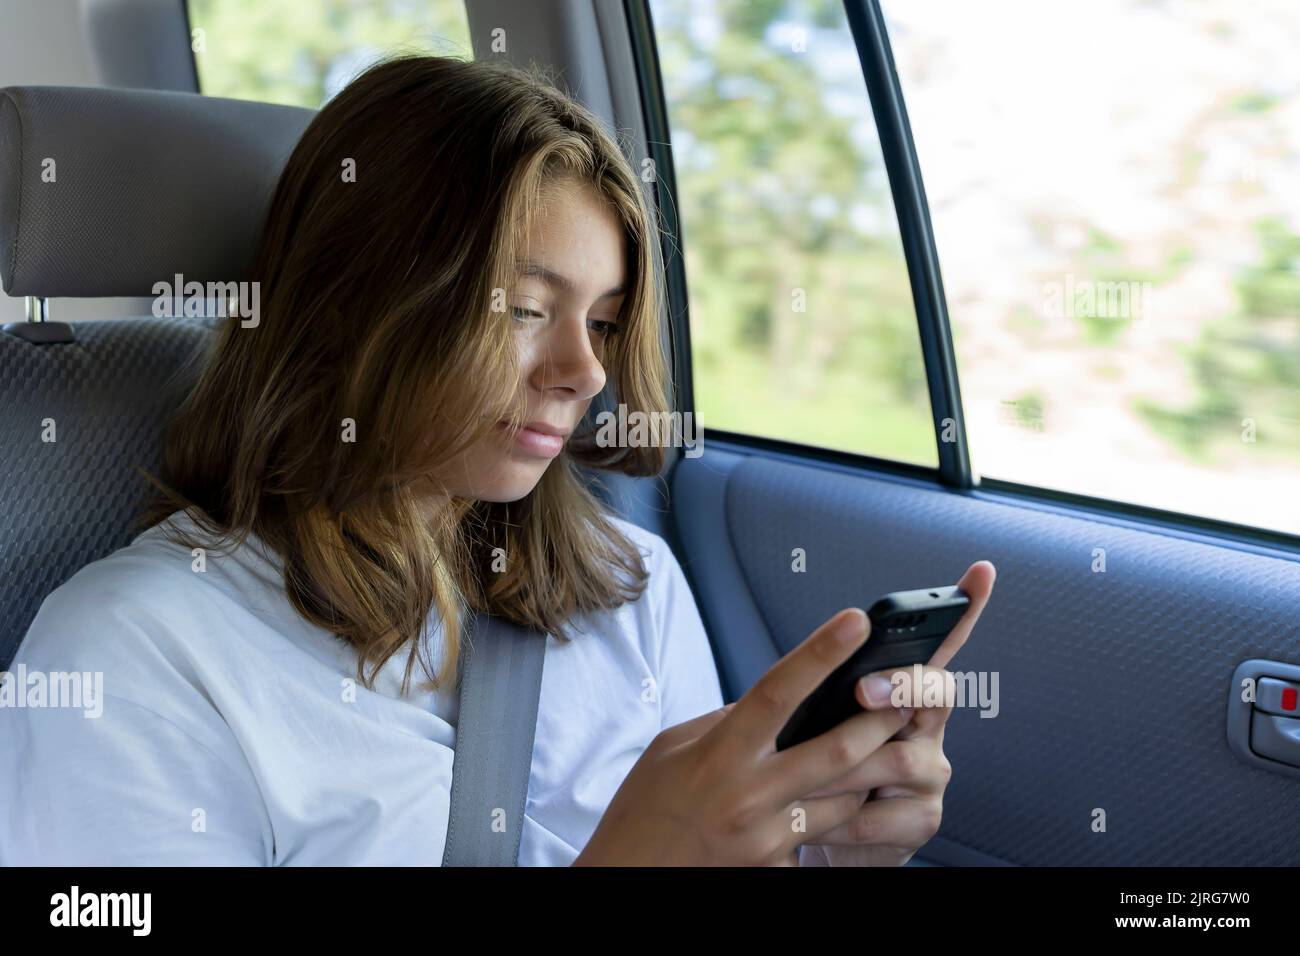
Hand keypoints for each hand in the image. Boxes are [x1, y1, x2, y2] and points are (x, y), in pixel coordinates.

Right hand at [574, 607, 916, 865]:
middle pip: (835, 753)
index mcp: (718, 754)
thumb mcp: (672, 748)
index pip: (778, 693)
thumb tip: (772, 702)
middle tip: (907, 695)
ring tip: (881, 746)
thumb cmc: (645, 807)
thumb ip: (725, 723)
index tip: (855, 621)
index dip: (819, 654)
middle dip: (878, 721)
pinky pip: (820, 835)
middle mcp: (747, 796)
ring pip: (844, 800)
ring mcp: (765, 839)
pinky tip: (833, 801)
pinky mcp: (775, 868)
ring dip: (868, 772)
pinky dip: (833, 814)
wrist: (628, 876)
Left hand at [799, 560, 996, 865]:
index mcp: (902, 693)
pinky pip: (880, 815)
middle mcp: (927, 728)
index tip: (979, 572)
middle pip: (935, 692)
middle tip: (861, 689)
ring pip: (901, 759)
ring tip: (801, 775)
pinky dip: (840, 818)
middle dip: (900, 686)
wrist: (808, 832)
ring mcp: (931, 774)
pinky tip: (813, 821)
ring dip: (848, 764)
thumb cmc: (809, 765)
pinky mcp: (921, 820)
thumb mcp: (813, 719)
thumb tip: (817, 659)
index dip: (965, 608)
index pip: (940, 644)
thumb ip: (826, 692)